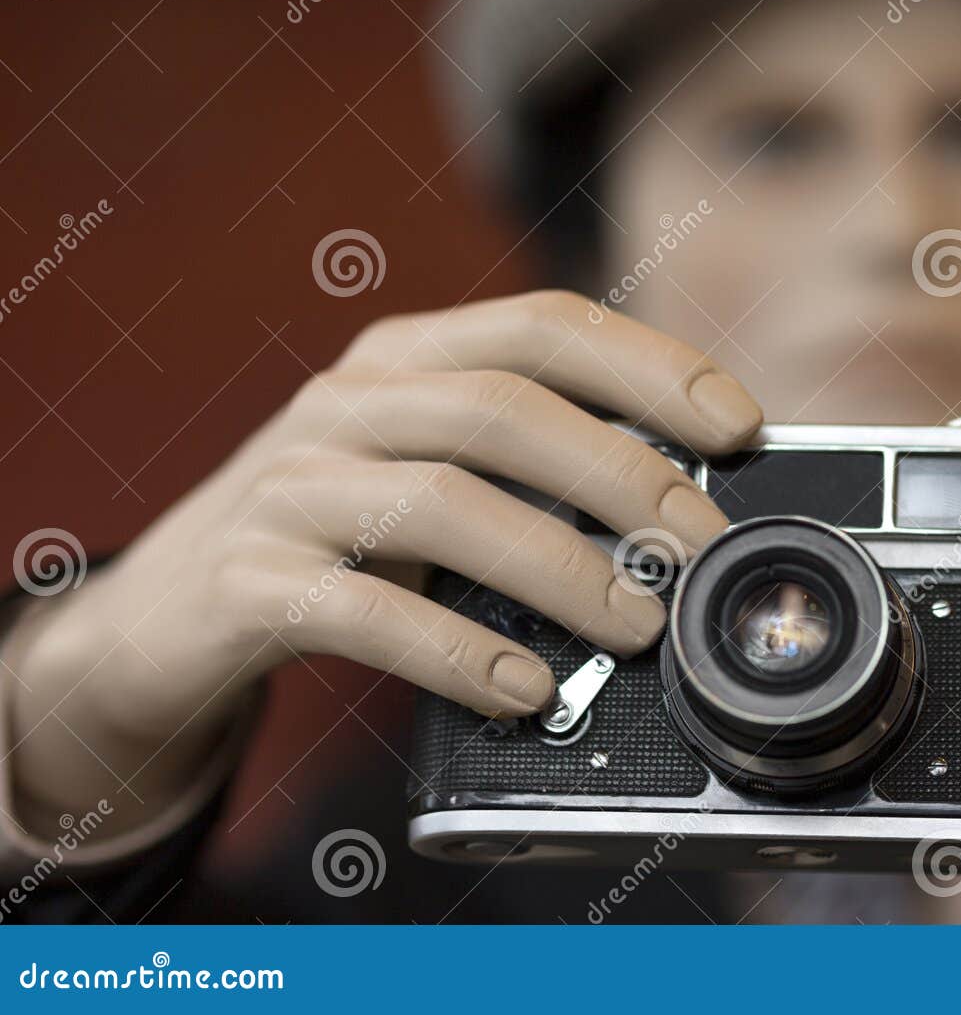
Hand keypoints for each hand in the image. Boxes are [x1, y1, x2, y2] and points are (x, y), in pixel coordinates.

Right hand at [3, 290, 760, 836]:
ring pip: (445, 503)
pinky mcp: (249, 581)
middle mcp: (347, 401)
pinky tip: (526, 689)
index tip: (739, 425)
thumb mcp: (430, 473)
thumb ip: (529, 467)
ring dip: (561, 569)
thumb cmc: (337, 538)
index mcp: (407, 357)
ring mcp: (290, 486)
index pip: (544, 325)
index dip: (652, 365)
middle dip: (625, 476)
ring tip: (639, 626)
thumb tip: (684, 506)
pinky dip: (460, 651)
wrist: (166, 615)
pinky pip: (367, 611)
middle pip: (505, 409)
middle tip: (701, 547)